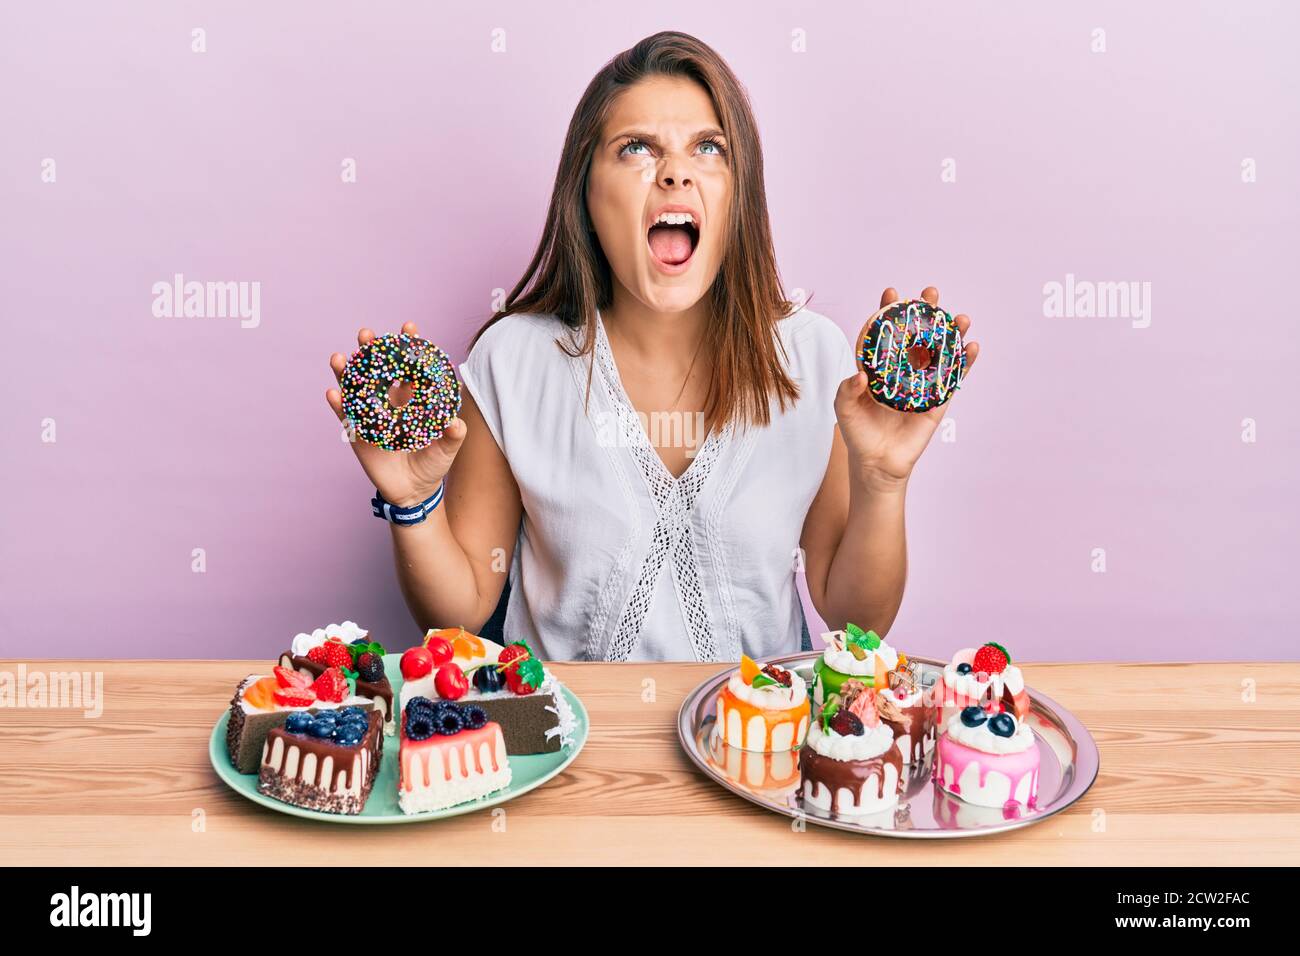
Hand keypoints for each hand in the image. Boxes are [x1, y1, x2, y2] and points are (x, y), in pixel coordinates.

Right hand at [326, 321, 466, 507]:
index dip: (408, 346)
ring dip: (346, 372)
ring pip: (355, 388)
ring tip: (340, 358)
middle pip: (376, 369)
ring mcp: (371, 415)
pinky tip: (333, 393)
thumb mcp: (447, 449)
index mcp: (411, 398)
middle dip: (370, 350)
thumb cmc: (434, 463)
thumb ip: (453, 434)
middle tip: (366, 335)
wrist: (415, 490)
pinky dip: (339, 404)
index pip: (408, 366)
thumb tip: (455, 423)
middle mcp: (388, 401)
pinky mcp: (359, 434)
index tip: (408, 327)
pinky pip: (346, 416)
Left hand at [834, 286, 979, 491]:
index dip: (888, 313)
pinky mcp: (938, 401)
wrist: (877, 463)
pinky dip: (964, 362)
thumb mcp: (844, 409)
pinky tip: (972, 346)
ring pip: (939, 353)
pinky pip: (953, 379)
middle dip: (924, 313)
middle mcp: (903, 370)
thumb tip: (861, 375)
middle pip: (917, 335)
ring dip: (951, 333)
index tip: (892, 294)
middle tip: (930, 294)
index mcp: (879, 367)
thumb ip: (847, 390)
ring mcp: (923, 384)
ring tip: (959, 316)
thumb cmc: (858, 433)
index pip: (885, 333)